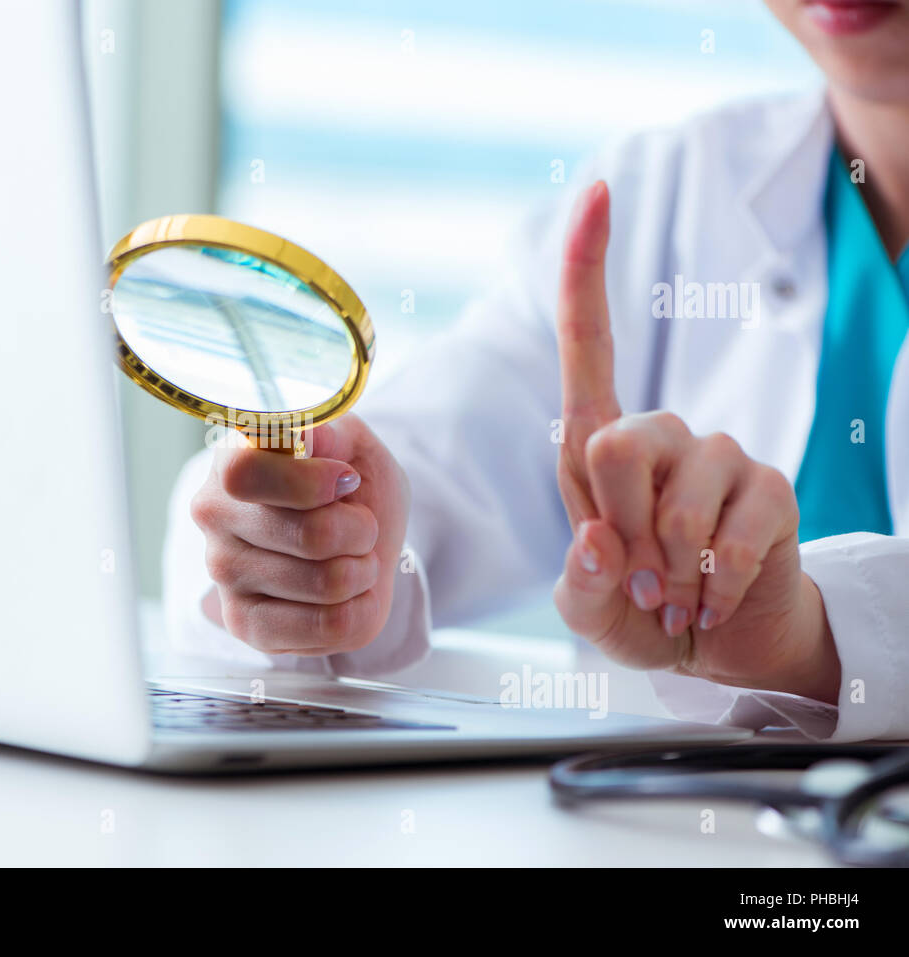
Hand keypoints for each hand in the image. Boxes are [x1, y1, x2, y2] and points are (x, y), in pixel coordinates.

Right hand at [190, 414, 409, 655]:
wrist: (358, 537)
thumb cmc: (349, 485)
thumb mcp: (353, 444)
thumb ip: (332, 433)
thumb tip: (307, 438)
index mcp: (232, 460)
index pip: (247, 474)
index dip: (312, 482)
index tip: (347, 480)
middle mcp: (215, 516)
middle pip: (311, 536)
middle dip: (361, 530)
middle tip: (360, 526)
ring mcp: (224, 574)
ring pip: (327, 583)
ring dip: (364, 570)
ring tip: (354, 559)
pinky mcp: (245, 624)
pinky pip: (330, 626)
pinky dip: (361, 608)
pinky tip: (348, 595)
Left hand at [552, 181, 839, 702]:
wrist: (712, 648)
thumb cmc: (636, 609)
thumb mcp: (588, 605)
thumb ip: (581, 581)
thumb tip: (599, 543)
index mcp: (597, 443)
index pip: (587, 342)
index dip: (585, 268)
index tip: (596, 192)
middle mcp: (658, 432)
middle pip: (612, 442)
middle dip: (615, 528)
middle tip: (637, 574)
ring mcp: (719, 454)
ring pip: (672, 498)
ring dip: (665, 568)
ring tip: (673, 591)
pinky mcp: (768, 488)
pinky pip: (731, 535)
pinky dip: (712, 585)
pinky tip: (712, 596)